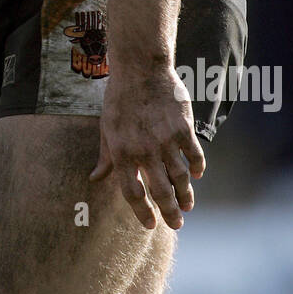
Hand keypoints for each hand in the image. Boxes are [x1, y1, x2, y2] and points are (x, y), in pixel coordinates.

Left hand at [89, 67, 204, 229]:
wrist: (140, 69)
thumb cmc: (119, 99)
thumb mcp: (106, 128)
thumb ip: (105, 157)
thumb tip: (95, 178)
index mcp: (122, 152)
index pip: (133, 193)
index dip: (142, 213)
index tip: (150, 224)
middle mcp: (144, 151)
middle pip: (160, 192)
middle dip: (170, 213)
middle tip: (177, 224)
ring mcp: (166, 140)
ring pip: (179, 178)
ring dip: (185, 196)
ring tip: (187, 206)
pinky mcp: (183, 128)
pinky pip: (194, 155)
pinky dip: (197, 168)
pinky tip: (196, 176)